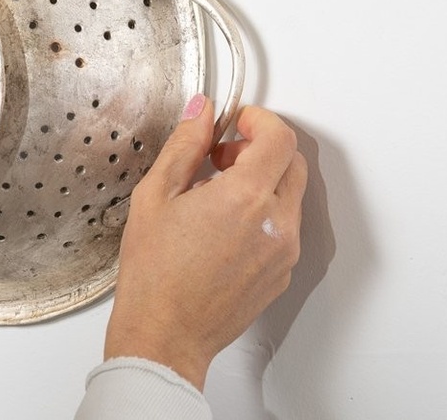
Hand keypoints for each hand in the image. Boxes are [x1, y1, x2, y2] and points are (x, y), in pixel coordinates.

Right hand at [104, 95, 306, 389]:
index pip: (279, 136)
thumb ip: (185, 145)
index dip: (258, 119)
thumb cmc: (154, 274)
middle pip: (292, 161)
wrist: (165, 335)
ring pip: (291, 195)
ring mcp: (284, 251)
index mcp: (245, 196)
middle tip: (222, 156)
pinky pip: (285, 228)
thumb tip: (201, 112)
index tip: (236, 121)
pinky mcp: (282, 273)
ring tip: (217, 195)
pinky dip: (264, 213)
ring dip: (263, 181)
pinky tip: (224, 226)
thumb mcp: (156, 195)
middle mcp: (276, 223)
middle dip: (260, 148)